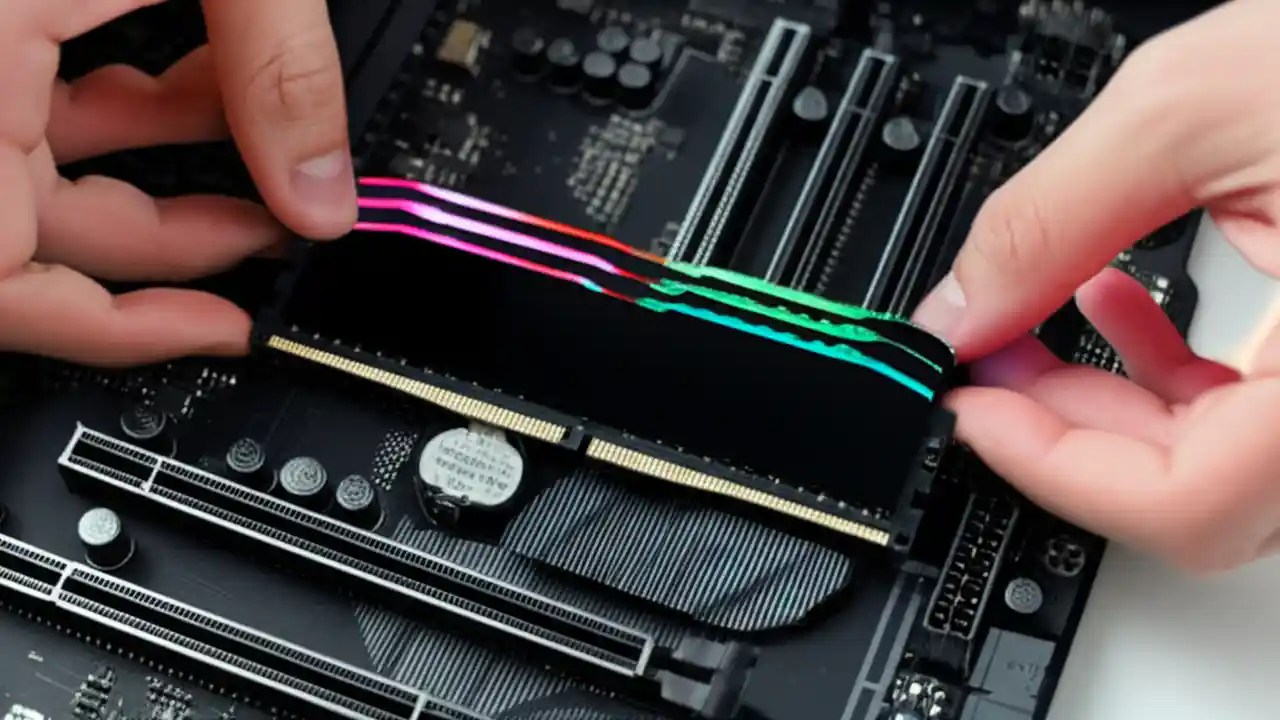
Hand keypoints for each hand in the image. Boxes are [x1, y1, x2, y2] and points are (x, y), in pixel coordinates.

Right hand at [0, 0, 353, 365]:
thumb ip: (271, 62)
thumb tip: (320, 185)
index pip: (9, 281)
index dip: (123, 330)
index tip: (225, 328)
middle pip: (41, 234)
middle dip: (179, 238)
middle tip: (275, 233)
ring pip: (45, 168)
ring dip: (163, 162)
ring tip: (263, 150)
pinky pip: (36, 105)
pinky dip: (124, 109)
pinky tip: (199, 84)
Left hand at [912, 0, 1279, 571]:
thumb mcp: (1194, 105)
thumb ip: (1052, 220)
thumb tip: (964, 309)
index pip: (1191, 503)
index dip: (1051, 467)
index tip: (970, 408)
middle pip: (1193, 494)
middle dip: (1059, 425)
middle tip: (985, 357)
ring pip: (1217, 462)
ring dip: (1101, 399)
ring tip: (1029, 324)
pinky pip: (1251, 413)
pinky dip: (1161, 369)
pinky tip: (1107, 302)